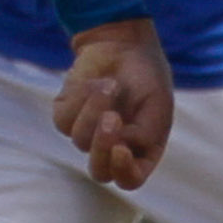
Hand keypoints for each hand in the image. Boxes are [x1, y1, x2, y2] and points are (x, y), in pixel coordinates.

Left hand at [53, 17, 173, 189]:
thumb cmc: (146, 75)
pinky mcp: (66, 117)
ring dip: (95, 109)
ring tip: (111, 84)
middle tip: (112, 118)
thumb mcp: (158, 104)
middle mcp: (113, 147)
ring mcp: (87, 134)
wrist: (123, 43)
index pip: (130, 179)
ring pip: (80, 141)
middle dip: (102, 147)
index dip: (123, 171)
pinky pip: (65, 121)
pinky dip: (81, 98)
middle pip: (99, 172)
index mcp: (141, 151)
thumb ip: (145, 133)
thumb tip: (118, 147)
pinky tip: (96, 82)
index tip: (121, 149)